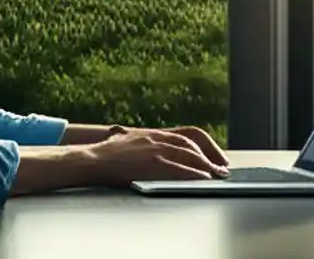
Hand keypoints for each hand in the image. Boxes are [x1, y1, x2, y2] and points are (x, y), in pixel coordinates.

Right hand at [105, 125, 229, 169]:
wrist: (91, 159)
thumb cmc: (104, 153)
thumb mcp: (123, 138)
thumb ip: (131, 137)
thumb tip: (120, 133)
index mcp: (154, 133)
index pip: (188, 133)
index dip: (206, 144)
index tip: (216, 156)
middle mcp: (158, 137)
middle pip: (193, 144)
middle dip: (210, 156)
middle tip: (222, 169)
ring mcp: (155, 149)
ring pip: (189, 155)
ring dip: (206, 166)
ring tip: (217, 176)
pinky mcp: (152, 163)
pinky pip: (179, 168)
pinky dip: (194, 173)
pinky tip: (203, 179)